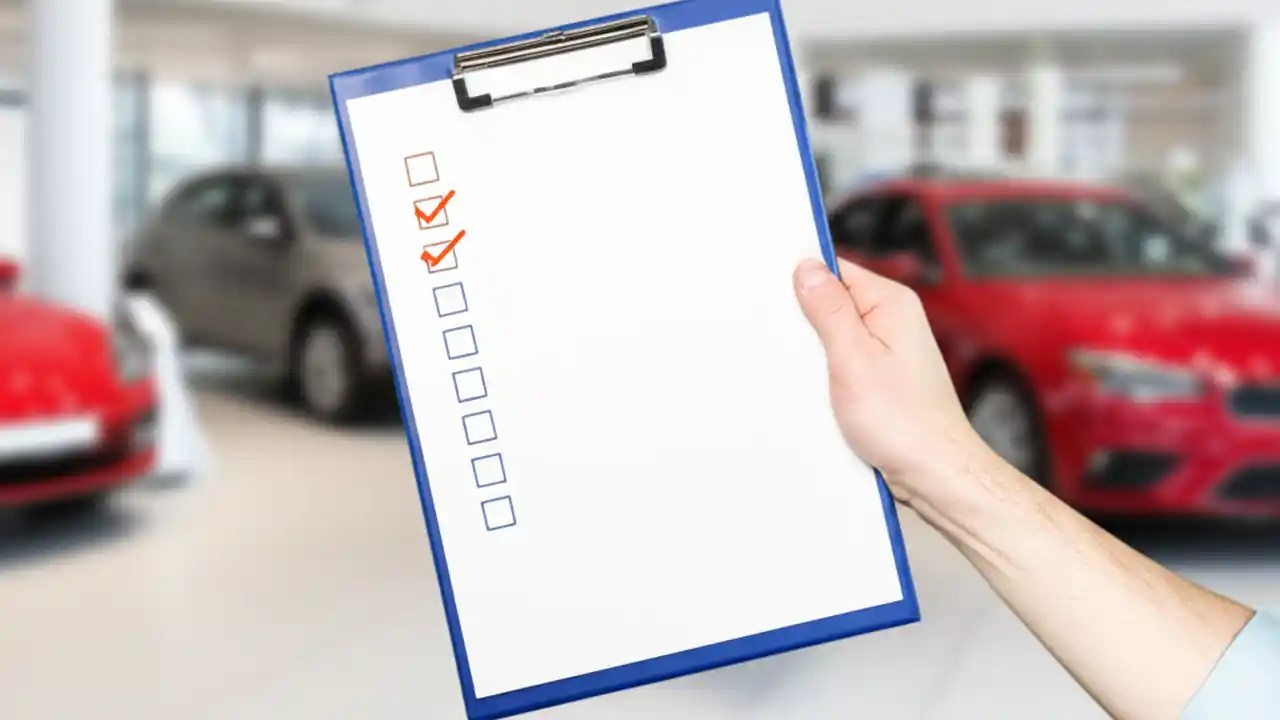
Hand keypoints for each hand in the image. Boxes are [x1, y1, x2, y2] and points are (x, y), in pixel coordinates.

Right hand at [792, 258, 984, 505]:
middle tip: (791, 348)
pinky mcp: (881, 378)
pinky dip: (828, 376)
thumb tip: (808, 268)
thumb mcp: (853, 358)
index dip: (802, 282)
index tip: (774, 298)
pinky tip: (821, 394)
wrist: (934, 473)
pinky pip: (844, 363)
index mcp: (891, 303)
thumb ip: (829, 310)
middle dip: (806, 323)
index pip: (836, 270)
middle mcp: (894, 321)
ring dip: (816, 355)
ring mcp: (889, 351)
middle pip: (833, 303)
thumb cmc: (902, 422)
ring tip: (811, 378)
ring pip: (835, 338)